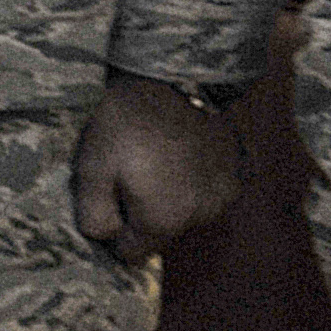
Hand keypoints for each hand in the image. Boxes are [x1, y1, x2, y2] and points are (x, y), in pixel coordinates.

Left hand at [73, 74, 239, 260]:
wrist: (174, 77)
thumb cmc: (125, 124)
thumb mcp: (92, 169)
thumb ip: (95, 215)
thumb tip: (105, 241)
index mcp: (164, 221)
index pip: (132, 253)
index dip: (114, 233)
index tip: (108, 203)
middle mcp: (202, 216)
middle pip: (161, 233)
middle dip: (141, 214)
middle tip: (128, 174)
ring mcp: (225, 196)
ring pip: (187, 213)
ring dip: (171, 198)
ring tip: (154, 160)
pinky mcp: (239, 174)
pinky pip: (208, 192)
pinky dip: (194, 181)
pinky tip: (181, 154)